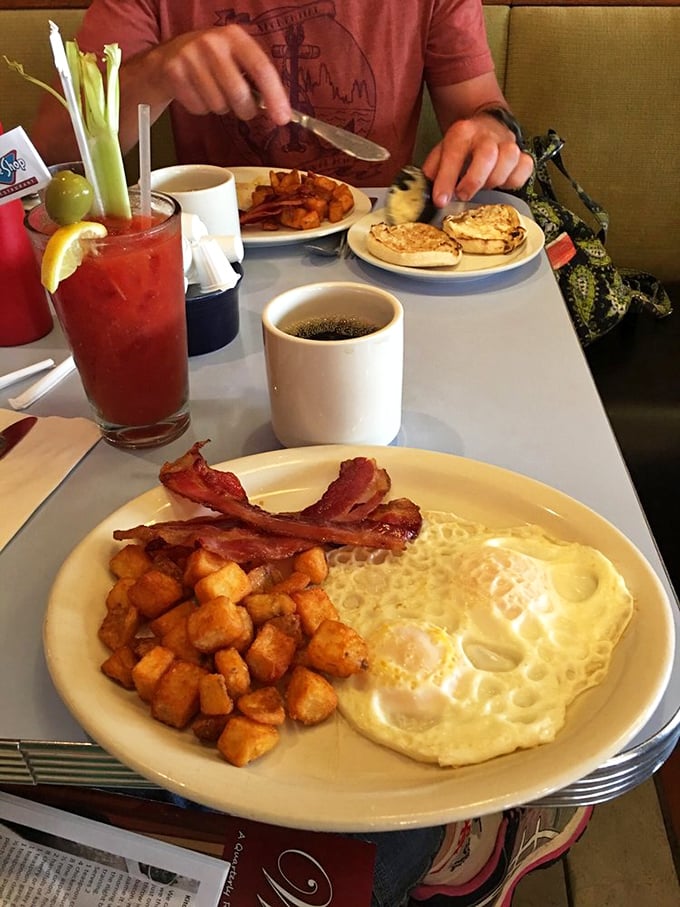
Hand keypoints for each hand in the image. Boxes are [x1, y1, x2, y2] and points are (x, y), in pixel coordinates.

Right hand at [142, 24, 290, 123]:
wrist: (167, 57)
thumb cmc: (211, 62)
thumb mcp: (235, 58)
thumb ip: (256, 79)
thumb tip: (279, 111)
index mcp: (234, 36)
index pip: (261, 68)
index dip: (274, 96)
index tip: (282, 118)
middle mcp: (212, 42)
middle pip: (239, 93)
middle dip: (245, 110)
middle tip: (243, 108)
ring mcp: (190, 56)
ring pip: (219, 104)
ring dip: (221, 108)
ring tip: (213, 92)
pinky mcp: (174, 73)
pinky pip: (199, 108)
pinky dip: (201, 108)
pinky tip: (197, 93)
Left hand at [422, 113, 533, 205]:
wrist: (487, 125)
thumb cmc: (463, 146)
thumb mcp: (441, 153)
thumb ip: (432, 172)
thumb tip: (423, 194)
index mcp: (462, 132)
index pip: (453, 154)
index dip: (446, 180)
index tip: (441, 200)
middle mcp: (486, 135)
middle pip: (487, 156)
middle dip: (474, 181)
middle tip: (463, 195)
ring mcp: (507, 142)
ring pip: (509, 160)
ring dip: (495, 180)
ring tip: (484, 187)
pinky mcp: (522, 153)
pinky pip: (525, 167)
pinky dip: (514, 180)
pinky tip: (502, 182)